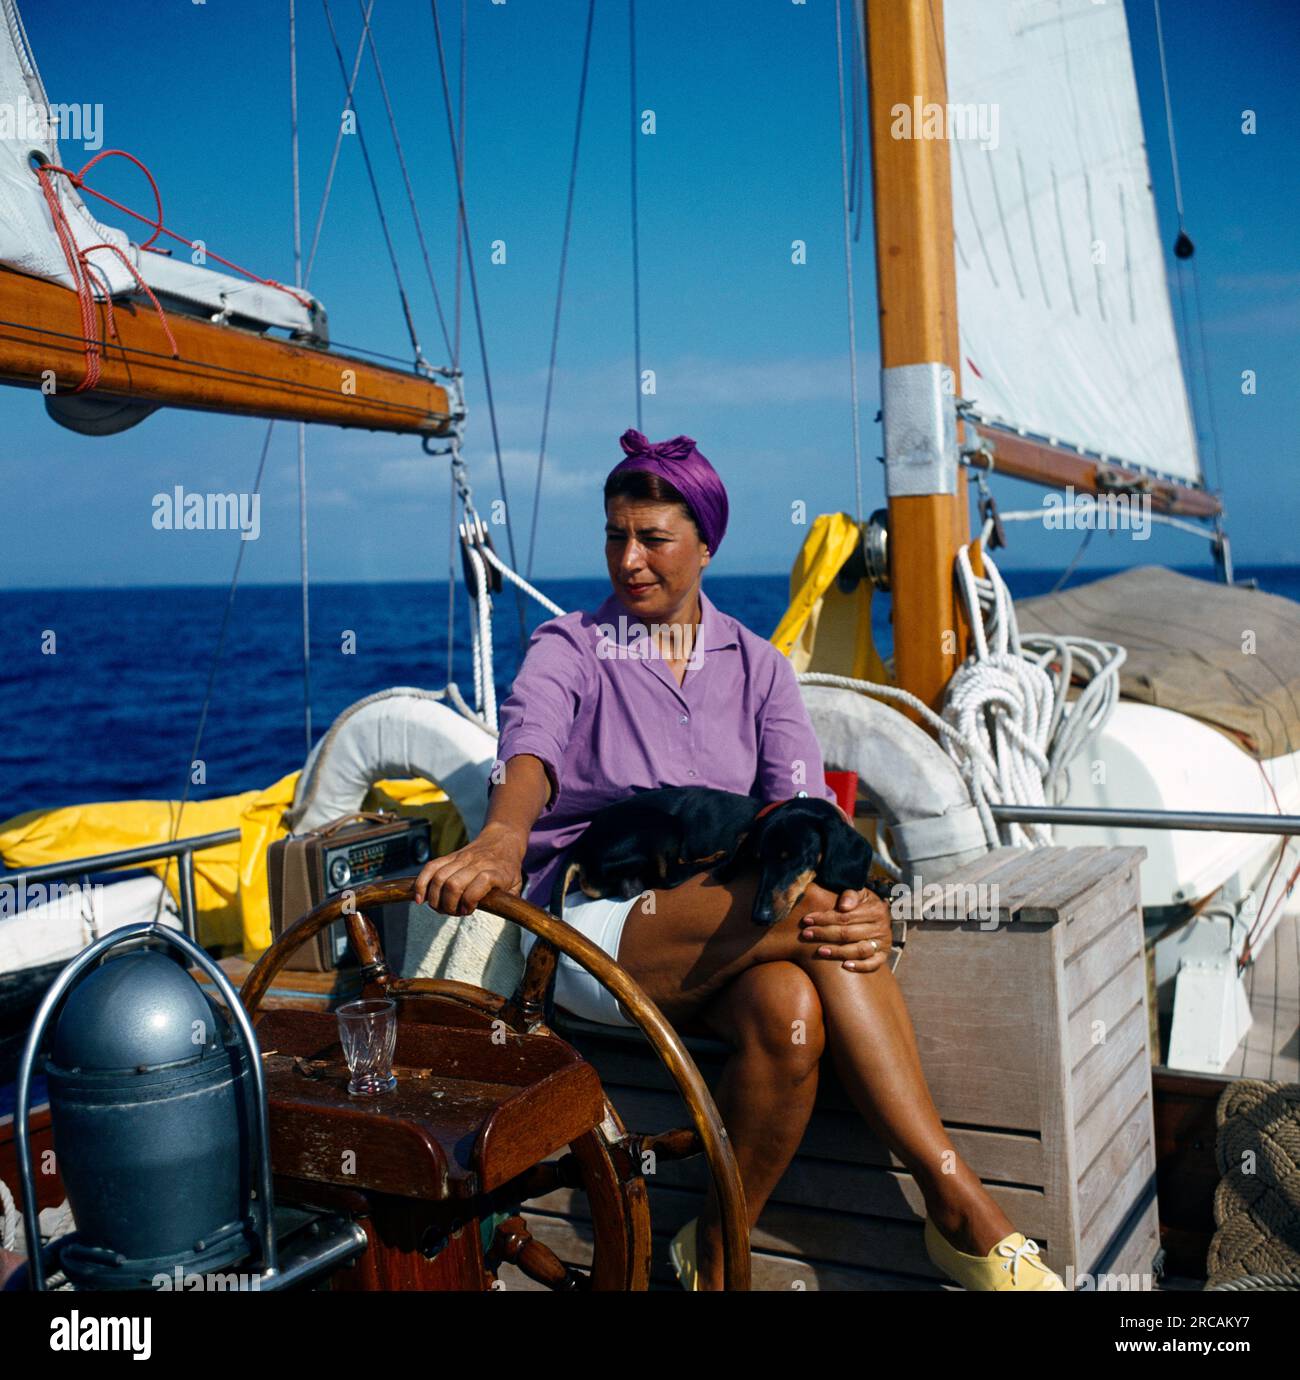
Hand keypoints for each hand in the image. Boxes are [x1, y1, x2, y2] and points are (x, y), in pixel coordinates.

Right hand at [412, 823, 526, 917]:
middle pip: (453, 885)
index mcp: (494, 872)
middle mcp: (476, 864)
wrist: (501, 840)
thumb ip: (510, 902)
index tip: (468, 910)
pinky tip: (420, 899)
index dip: (469, 902)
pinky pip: (430, 868)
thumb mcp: (516, 885)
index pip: (477, 886)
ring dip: (435, 898)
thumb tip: (500, 916)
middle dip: (449, 905)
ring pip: (439, 877)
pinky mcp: (449, 856)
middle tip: (454, 912)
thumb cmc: (508, 868)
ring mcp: (460, 858)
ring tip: (440, 907)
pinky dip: (421, 883)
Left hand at [797, 886, 892, 971]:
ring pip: (859, 950)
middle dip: (825, 934)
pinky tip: (844, 966)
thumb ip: (851, 894)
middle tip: (806, 934)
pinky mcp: (883, 956)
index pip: (845, 917)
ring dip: (838, 952)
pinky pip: (872, 964)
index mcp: (876, 910)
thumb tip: (843, 906)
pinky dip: (860, 966)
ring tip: (820, 951)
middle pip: (849, 934)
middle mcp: (881, 927)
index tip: (806, 920)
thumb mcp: (859, 894)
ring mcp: (882, 943)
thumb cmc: (863, 903)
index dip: (825, 919)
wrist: (880, 916)